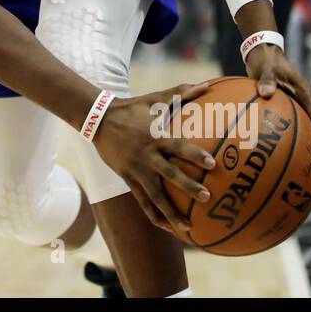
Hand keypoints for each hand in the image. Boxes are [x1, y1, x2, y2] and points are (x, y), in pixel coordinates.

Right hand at [93, 81, 216, 232]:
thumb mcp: (154, 99)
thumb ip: (180, 93)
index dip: (194, 154)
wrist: (98, 120)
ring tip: (188, 227)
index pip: (178, 147)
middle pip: (169, 175)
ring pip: (155, 195)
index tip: (212, 163)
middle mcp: (147, 156)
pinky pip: (142, 201)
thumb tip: (205, 84)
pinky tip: (167, 228)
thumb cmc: (132, 108)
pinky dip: (154, 215)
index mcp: (155, 136)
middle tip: (205, 198)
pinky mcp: (128, 179)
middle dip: (188, 187)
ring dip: (171, 212)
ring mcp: (136, 170)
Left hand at [245, 42, 310, 173]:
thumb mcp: (265, 66)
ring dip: (308, 152)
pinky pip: (292, 130)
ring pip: (308, 134)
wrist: (262, 51)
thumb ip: (265, 78)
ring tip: (302, 175)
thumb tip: (265, 92)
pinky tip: (277, 159)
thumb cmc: (265, 59)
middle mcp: (306, 103)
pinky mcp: (288, 110)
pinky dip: (289, 143)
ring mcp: (298, 107)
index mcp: (306, 95)